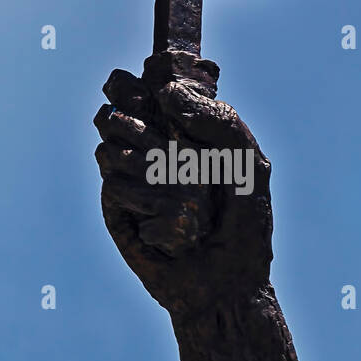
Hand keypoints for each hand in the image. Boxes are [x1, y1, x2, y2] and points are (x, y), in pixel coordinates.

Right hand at [94, 54, 272, 316]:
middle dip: (136, 110)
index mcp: (184, 128)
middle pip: (119, 101)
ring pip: (113, 138)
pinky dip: (145, 196)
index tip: (157, 81)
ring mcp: (130, 173)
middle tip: (164, 139)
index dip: (145, 76)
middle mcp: (152, 145)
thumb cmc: (243, 225)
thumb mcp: (248, 163)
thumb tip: (168, 91)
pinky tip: (170, 219)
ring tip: (182, 191)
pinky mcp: (115, 205)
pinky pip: (115, 181)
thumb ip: (219, 120)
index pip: (150, 84)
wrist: (227, 285)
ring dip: (149, 159)